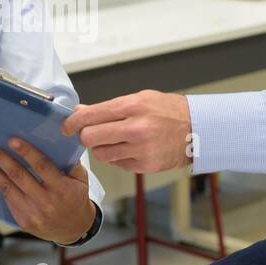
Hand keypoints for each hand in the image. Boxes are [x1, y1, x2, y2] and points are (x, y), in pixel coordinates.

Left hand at [0, 137, 95, 243]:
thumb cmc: (76, 198)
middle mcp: (46, 202)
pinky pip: (8, 200)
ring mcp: (33, 213)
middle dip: (0, 158)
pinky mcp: (23, 221)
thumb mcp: (81, 180)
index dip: (26, 152)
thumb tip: (55, 141)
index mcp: (62, 188)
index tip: (11, 140)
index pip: (42, 166)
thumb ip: (71, 162)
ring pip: (8, 188)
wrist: (74, 229)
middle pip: (19, 175)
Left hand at [61, 90, 193, 173]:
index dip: (72, 122)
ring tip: (115, 140)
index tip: (66, 126)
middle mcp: (136, 128)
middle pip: (90, 138)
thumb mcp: (139, 99)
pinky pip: (117, 164)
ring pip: (101, 154)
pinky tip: (130, 148)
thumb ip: (108, 107)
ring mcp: (141, 150)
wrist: (198, 129)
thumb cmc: (168, 111)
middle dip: (86, 136)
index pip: (90, 116)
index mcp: (133, 106)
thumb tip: (80, 112)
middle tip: (90, 134)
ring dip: (102, 148)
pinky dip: (118, 157)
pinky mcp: (145, 166)